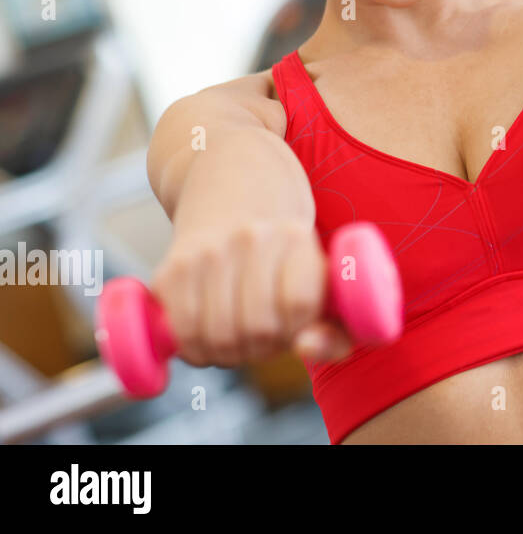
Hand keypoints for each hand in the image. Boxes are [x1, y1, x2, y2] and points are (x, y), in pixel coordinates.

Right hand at [151, 215, 353, 369]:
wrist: (235, 186)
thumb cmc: (286, 252)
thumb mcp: (321, 277)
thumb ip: (335, 328)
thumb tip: (307, 349)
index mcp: (294, 237)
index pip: (299, 303)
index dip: (297, 328)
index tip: (293, 326)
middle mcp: (248, 240)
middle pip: (258, 328)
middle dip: (262, 348)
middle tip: (262, 339)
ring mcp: (205, 253)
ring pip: (217, 337)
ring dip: (228, 354)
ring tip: (237, 339)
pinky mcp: (170, 271)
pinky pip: (182, 334)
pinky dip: (195, 350)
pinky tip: (208, 338)